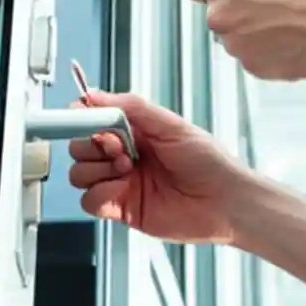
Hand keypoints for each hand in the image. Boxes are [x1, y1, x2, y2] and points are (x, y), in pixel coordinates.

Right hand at [68, 90, 248, 244]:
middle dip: (91, 145)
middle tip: (118, 147)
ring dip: (95, 169)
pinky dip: (99, 194)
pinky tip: (121, 189)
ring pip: (80, 174)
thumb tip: (94, 95)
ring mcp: (122, 183)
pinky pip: (90, 202)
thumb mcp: (171, 125)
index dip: (84, 119)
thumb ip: (131, 106)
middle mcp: (125, 157)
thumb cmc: (209, 162)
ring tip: (126, 169)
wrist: (226, 202)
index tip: (85, 118)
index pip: (93, 121)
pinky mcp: (123, 210)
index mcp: (135, 132)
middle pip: (80, 147)